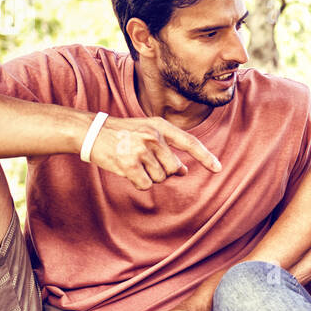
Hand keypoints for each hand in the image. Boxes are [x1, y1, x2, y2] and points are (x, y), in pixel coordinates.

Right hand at [87, 116, 221, 189]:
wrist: (92, 132)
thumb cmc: (123, 134)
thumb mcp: (148, 134)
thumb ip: (168, 149)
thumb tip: (184, 170)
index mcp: (160, 126)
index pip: (189, 142)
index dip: (205, 156)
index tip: (218, 168)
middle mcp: (153, 136)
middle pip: (173, 168)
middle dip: (163, 171)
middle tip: (144, 161)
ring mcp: (141, 149)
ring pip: (159, 178)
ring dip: (148, 176)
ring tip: (133, 161)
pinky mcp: (129, 163)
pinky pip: (146, 184)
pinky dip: (138, 182)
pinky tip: (128, 170)